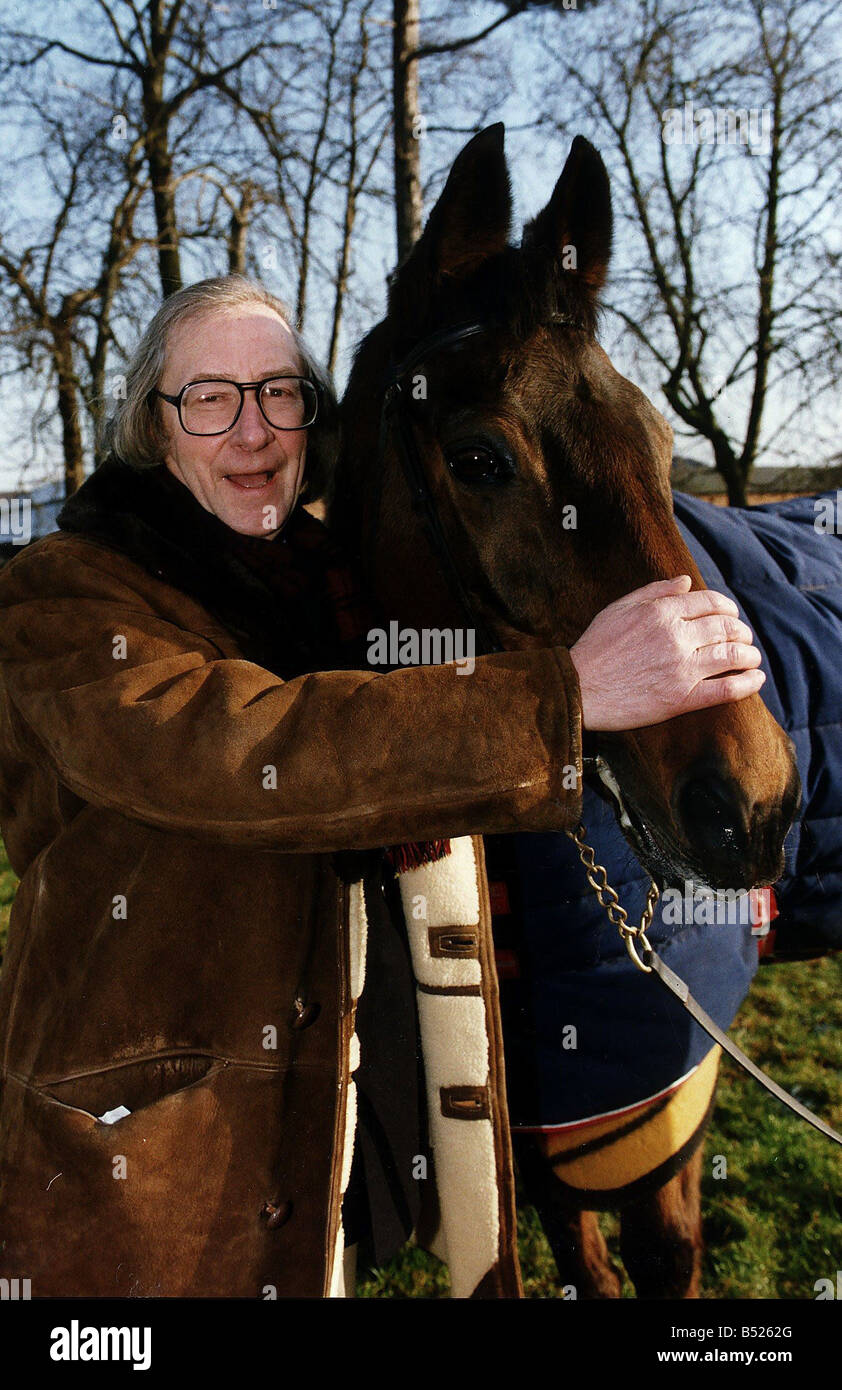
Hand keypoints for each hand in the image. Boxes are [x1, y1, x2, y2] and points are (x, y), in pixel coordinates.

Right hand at [568, 575, 764, 731]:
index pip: (710, 602)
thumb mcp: (619, 608)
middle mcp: (676, 637)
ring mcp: (682, 669)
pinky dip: (747, 684)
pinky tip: (756, 679)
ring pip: (732, 656)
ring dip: (749, 655)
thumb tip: (686, 582)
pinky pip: (725, 690)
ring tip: (752, 658)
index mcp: (662, 612)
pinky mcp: (682, 699)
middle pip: (727, 628)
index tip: (731, 616)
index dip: (727, 607)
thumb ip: (655, 591)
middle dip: (741, 631)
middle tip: (743, 638)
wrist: (579, 689)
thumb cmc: (595, 648)